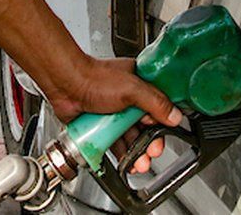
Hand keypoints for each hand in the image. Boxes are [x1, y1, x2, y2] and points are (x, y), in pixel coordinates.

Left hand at [45, 55, 181, 174]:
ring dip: (137, 151)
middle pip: (145, 124)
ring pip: (130, 136)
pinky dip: (122, 153)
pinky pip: (115, 142)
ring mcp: (113, 111)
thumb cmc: (93, 77)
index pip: (158, 105)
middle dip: (150, 142)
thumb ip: (155, 102)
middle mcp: (127, 96)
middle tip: (152, 152)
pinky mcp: (101, 124)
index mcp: (138, 82)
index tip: (165, 133)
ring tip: (140, 163)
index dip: (162, 121)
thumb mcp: (131, 89)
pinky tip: (126, 161)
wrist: (65, 85)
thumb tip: (175, 115)